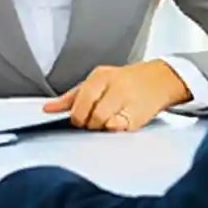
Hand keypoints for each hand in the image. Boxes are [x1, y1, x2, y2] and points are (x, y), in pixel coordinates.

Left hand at [43, 60, 189, 131]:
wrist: (158, 80)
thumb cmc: (123, 81)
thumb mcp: (96, 82)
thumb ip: (72, 97)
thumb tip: (48, 108)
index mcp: (101, 76)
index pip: (81, 102)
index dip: (78, 115)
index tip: (80, 118)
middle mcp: (115, 87)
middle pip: (92, 117)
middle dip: (89, 123)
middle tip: (94, 121)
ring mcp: (129, 102)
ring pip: (105, 125)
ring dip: (102, 128)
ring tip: (108, 120)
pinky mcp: (139, 118)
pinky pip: (119, 130)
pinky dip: (115, 130)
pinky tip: (119, 122)